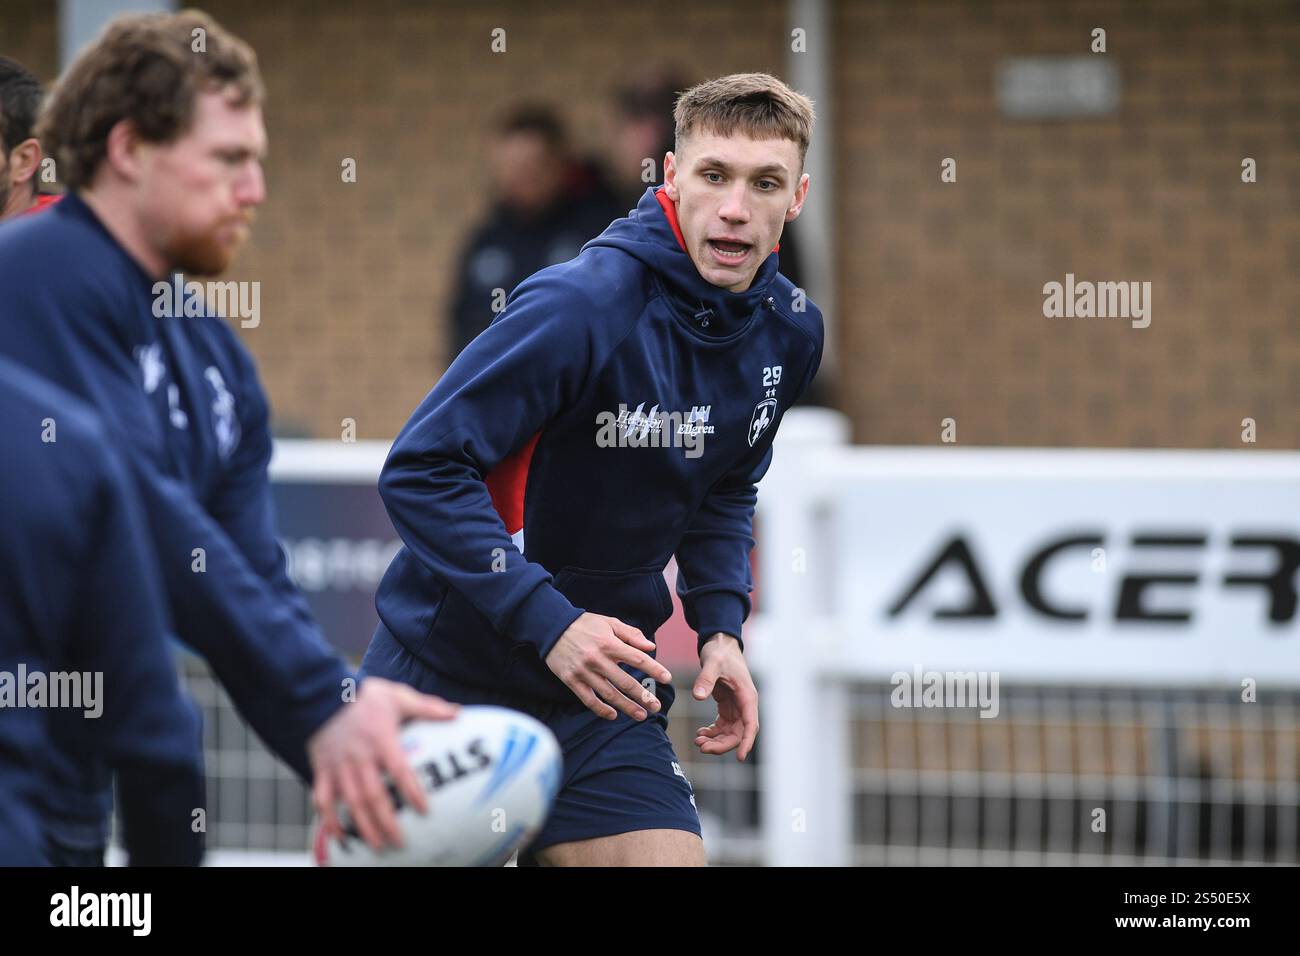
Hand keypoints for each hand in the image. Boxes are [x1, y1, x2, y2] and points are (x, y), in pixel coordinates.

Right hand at [308, 676, 458, 850]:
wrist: (322, 693)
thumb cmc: (365, 696)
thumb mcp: (398, 697)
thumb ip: (428, 707)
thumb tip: (458, 712)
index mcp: (381, 739)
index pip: (399, 770)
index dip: (411, 791)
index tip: (424, 810)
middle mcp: (360, 757)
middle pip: (374, 795)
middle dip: (387, 821)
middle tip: (400, 841)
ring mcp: (339, 766)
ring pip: (351, 802)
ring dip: (364, 826)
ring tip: (377, 845)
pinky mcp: (322, 770)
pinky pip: (324, 799)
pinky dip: (330, 820)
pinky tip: (341, 837)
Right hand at [545, 612, 672, 720]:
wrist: (552, 627)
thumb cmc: (585, 625)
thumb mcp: (609, 623)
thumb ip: (631, 634)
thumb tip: (651, 646)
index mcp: (609, 643)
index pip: (637, 659)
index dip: (654, 669)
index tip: (667, 678)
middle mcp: (597, 659)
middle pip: (625, 682)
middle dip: (643, 696)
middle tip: (656, 706)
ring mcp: (584, 672)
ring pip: (609, 694)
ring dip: (626, 707)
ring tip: (641, 715)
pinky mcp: (571, 680)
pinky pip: (588, 699)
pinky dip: (601, 709)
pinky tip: (613, 715)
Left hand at [693, 633, 758, 761]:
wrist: (720, 644)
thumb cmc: (720, 652)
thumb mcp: (712, 662)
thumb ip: (706, 678)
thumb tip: (698, 696)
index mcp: (747, 696)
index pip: (751, 725)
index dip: (746, 742)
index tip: (740, 758)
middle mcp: (744, 704)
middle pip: (738, 733)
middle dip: (722, 744)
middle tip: (702, 747)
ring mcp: (736, 706)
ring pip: (730, 732)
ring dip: (716, 741)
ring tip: (697, 742)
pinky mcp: (727, 705)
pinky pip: (722, 726)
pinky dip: (712, 732)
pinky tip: (700, 733)